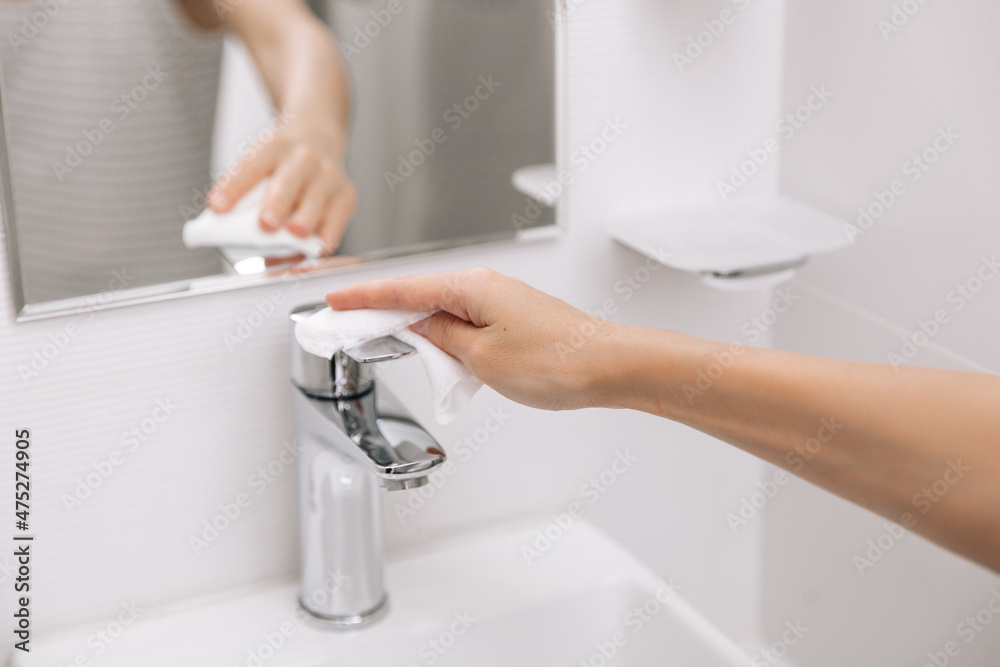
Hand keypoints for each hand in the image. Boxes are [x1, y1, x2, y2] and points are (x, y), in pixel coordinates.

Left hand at [206, 120, 356, 254]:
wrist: (318, 139)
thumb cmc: (283, 164)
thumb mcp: (262, 163)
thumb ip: (249, 196)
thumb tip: (239, 240)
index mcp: (273, 149)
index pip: (249, 167)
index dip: (232, 188)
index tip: (218, 207)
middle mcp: (303, 158)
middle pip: (288, 181)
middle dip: (278, 202)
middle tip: (266, 222)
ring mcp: (328, 175)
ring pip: (317, 198)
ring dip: (307, 217)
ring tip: (297, 232)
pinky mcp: (346, 195)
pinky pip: (339, 217)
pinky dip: (330, 232)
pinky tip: (320, 244)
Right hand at [325, 268, 626, 410]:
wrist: (609, 366)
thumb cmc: (556, 361)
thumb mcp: (481, 358)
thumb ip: (442, 340)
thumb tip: (419, 328)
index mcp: (472, 288)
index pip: (404, 290)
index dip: (365, 297)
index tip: (335, 299)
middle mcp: (487, 286)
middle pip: (422, 296)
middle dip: (386, 312)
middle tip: (352, 324)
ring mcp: (503, 301)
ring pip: (447, 312)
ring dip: (420, 329)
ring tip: (392, 347)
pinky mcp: (515, 318)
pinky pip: (468, 322)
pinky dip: (447, 336)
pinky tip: (442, 356)